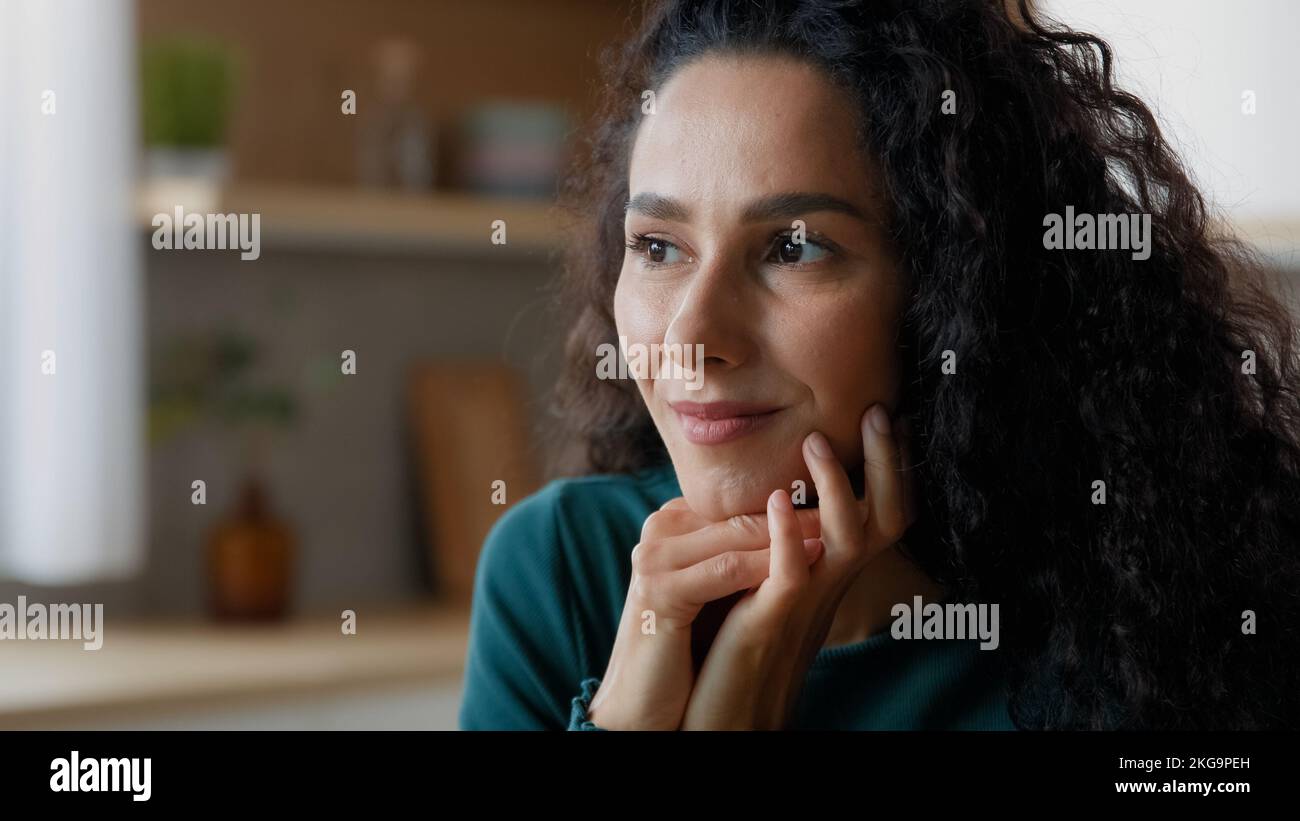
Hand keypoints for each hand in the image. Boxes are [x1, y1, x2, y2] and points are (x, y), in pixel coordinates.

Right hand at [586, 493, 821, 729]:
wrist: (641, 697)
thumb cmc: (683, 646)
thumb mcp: (712, 589)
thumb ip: (736, 552)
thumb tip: (798, 528)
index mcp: (670, 524)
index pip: (737, 504)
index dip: (788, 505)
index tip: (834, 503)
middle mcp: (658, 532)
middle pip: (739, 514)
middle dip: (796, 513)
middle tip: (844, 508)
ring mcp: (654, 557)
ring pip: (736, 536)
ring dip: (792, 531)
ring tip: (836, 530)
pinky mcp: (659, 588)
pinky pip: (726, 570)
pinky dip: (769, 564)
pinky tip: (811, 557)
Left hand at [679, 404, 917, 729]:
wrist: (727, 715)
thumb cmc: (741, 647)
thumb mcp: (772, 588)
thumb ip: (786, 548)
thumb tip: (783, 496)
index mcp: (833, 574)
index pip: (880, 512)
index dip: (895, 468)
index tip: (894, 415)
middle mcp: (832, 586)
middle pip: (885, 518)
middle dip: (888, 463)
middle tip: (880, 410)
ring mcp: (805, 605)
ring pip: (848, 540)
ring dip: (836, 487)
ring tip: (816, 440)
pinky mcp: (769, 624)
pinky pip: (789, 575)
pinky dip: (786, 533)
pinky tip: (774, 498)